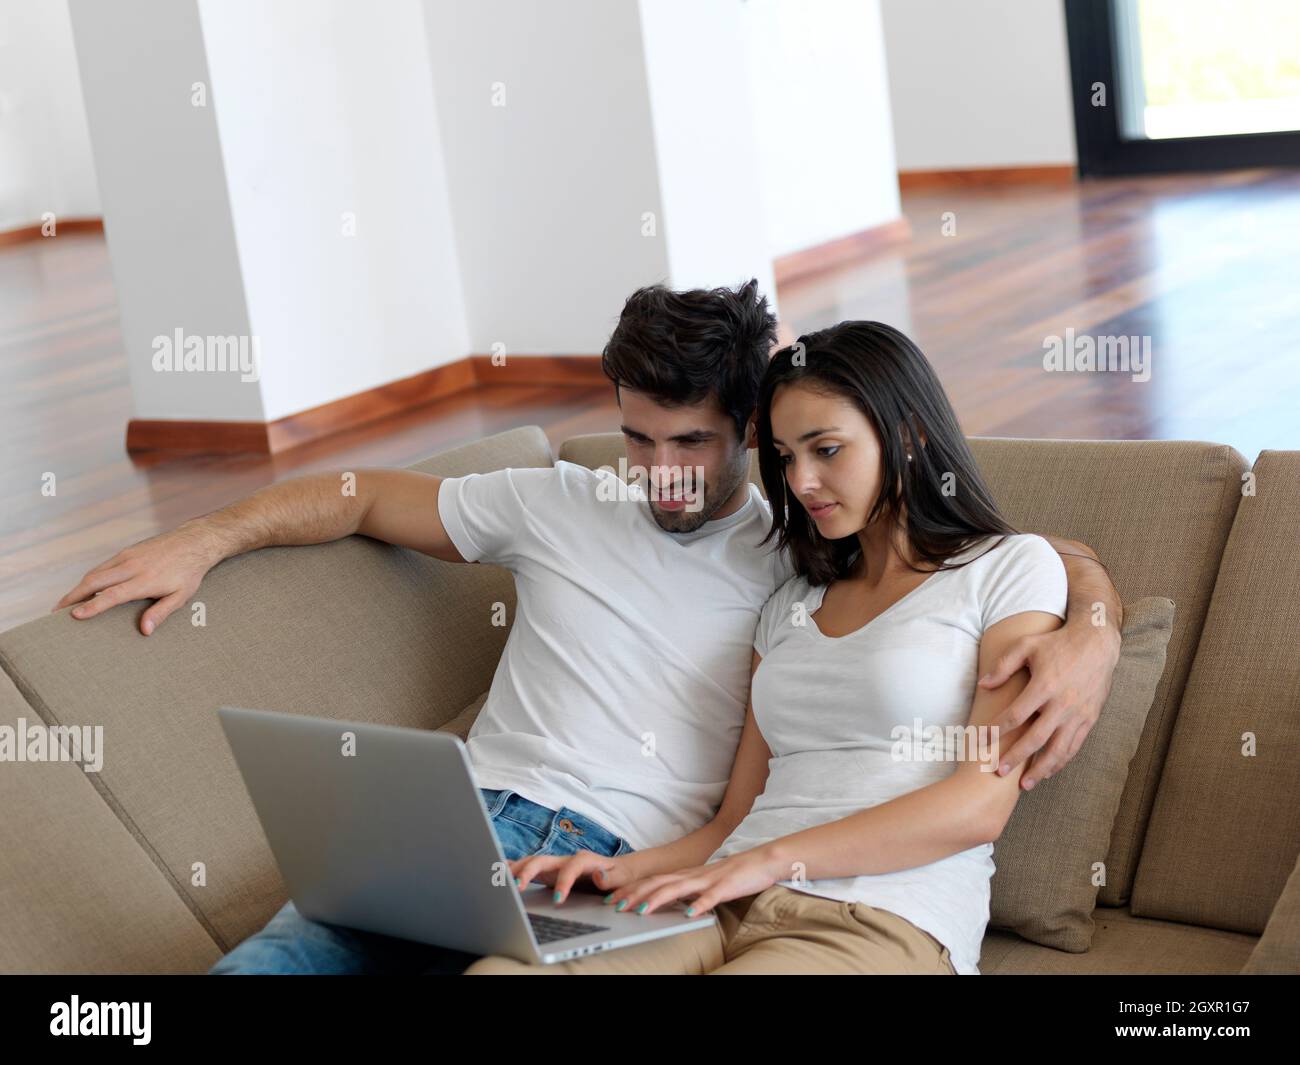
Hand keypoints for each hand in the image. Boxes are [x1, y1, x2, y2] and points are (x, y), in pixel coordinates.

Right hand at [52, 524, 221, 634]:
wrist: (194, 541)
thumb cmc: (189, 572)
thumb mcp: (181, 595)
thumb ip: (161, 612)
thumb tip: (144, 631)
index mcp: (145, 580)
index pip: (113, 595)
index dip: (93, 606)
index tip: (75, 615)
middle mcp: (132, 567)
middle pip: (94, 581)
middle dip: (73, 596)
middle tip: (56, 613)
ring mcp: (127, 557)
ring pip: (95, 573)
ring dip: (78, 588)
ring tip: (65, 604)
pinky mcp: (126, 552)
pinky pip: (102, 567)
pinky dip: (89, 579)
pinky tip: (84, 589)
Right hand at [508, 851, 640, 904]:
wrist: (619, 871)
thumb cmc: (620, 876)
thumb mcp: (621, 877)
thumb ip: (611, 877)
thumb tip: (598, 876)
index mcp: (585, 860)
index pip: (571, 867)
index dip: (564, 881)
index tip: (558, 899)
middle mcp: (567, 859)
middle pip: (543, 860)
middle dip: (528, 871)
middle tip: (516, 887)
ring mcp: (556, 865)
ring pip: (532, 863)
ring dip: (517, 870)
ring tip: (501, 879)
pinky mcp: (549, 872)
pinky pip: (530, 868)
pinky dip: (515, 869)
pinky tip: (501, 871)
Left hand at [598, 846, 788, 917]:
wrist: (762, 860)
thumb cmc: (733, 875)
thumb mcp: (703, 883)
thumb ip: (685, 891)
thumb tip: (664, 902)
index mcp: (686, 875)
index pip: (652, 881)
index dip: (631, 889)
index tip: (611, 899)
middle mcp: (693, 875)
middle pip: (658, 883)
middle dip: (635, 894)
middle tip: (615, 906)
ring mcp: (709, 880)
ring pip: (678, 888)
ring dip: (657, 899)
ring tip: (641, 911)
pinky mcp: (726, 886)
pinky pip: (712, 896)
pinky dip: (700, 904)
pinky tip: (690, 914)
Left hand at [978, 620, 1120, 788]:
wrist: (1097, 643)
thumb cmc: (1057, 642)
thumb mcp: (1027, 645)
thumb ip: (1004, 665)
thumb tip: (983, 685)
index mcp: (1044, 686)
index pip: (1015, 715)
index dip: (996, 730)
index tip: (981, 741)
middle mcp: (1063, 704)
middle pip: (1035, 739)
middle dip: (1016, 758)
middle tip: (998, 772)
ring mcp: (1078, 714)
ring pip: (1058, 749)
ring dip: (1040, 769)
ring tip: (1024, 784)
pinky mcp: (1090, 718)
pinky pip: (1074, 746)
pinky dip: (1061, 761)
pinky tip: (1048, 771)